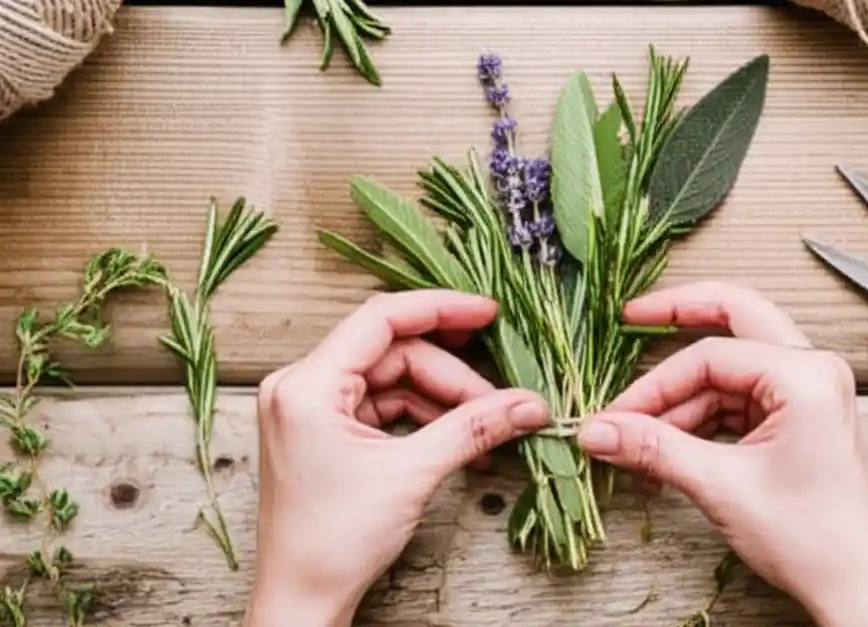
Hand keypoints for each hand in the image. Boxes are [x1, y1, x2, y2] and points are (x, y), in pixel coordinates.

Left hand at [245, 291, 548, 626]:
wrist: (301, 601)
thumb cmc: (335, 542)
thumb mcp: (413, 475)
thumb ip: (473, 428)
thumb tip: (528, 404)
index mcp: (307, 385)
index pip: (380, 319)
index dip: (440, 309)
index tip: (487, 313)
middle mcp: (301, 386)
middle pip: (393, 352)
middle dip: (451, 374)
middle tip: (499, 400)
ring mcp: (311, 409)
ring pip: (393, 379)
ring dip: (442, 398)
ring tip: (485, 426)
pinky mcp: (325, 432)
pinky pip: (384, 405)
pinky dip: (424, 416)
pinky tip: (458, 435)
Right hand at [576, 283, 867, 626]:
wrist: (851, 587)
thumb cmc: (813, 539)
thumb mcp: (721, 487)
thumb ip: (654, 449)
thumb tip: (601, 429)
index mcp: (806, 375)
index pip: (709, 356)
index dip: (654, 385)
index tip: (616, 414)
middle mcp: (813, 371)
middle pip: (734, 319)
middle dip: (679, 318)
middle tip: (633, 316)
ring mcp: (807, 393)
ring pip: (730, 367)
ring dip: (682, 397)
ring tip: (638, 433)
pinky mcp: (797, 418)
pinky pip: (738, 398)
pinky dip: (700, 417)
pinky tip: (667, 445)